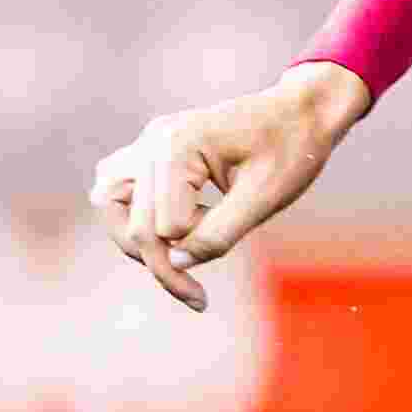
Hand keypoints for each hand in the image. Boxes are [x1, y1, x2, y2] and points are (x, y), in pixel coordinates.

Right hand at [88, 62, 368, 307]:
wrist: (302, 113)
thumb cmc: (291, 151)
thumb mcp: (264, 199)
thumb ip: (218, 234)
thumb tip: (175, 263)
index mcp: (179, 146)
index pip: (160, 228)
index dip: (181, 267)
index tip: (203, 294)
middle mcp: (154, 139)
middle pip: (132, 220)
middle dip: (160, 266)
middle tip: (195, 298)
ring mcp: (149, 141)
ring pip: (110, 200)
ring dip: (136, 238)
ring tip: (173, 262)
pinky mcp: (153, 149)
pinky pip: (119, 187)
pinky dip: (135, 215)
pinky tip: (173, 231)